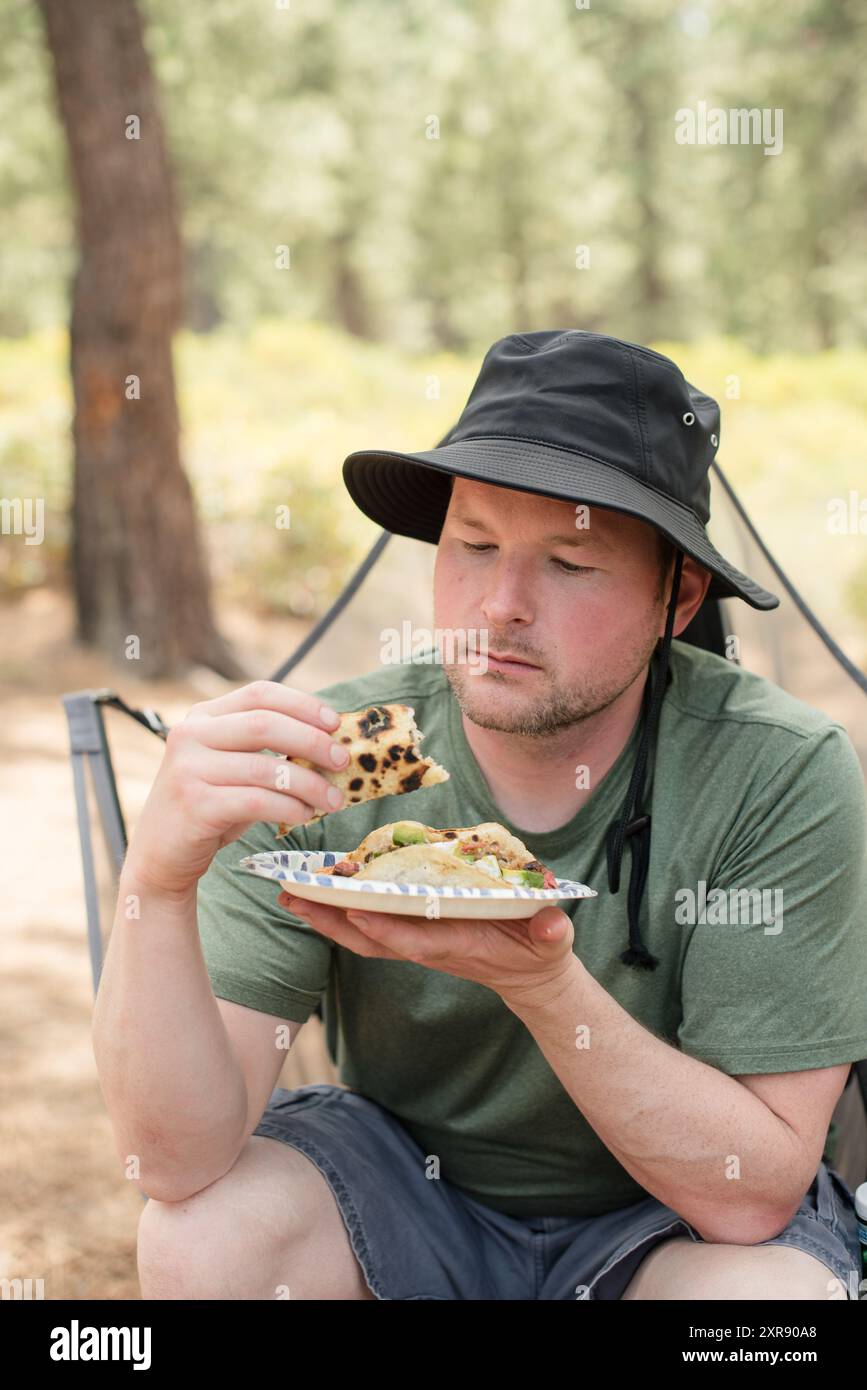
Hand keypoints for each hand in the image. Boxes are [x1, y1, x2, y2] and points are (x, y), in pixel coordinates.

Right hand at [123, 680, 350, 897]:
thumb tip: (328, 740)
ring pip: (266, 768)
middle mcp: (191, 735)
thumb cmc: (210, 807)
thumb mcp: (231, 766)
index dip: (302, 704)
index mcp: (202, 716)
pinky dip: (290, 807)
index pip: (259, 694)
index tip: (335, 722)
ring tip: (333, 800)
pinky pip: (257, 800)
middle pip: (265, 724)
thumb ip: (264, 748)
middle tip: (343, 761)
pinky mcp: (196, 805)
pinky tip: (305, 815)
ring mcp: (189, 769)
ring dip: (310, 784)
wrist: (162, 856)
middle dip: (313, 742)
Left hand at [277, 891, 578, 1005]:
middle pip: (372, 938)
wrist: (531, 975)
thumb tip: (553, 924)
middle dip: (332, 922)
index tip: (356, 912)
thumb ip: (551, 932)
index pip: (415, 939)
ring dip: (325, 917)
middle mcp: (428, 945)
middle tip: (293, 898)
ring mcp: (418, 942)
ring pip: (363, 933)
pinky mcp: (414, 934)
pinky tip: (317, 896)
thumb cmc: (541, 951)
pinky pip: (370, 925)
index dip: (386, 928)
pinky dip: (340, 913)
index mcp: (458, 944)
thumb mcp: (552, 941)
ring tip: (290, 895)